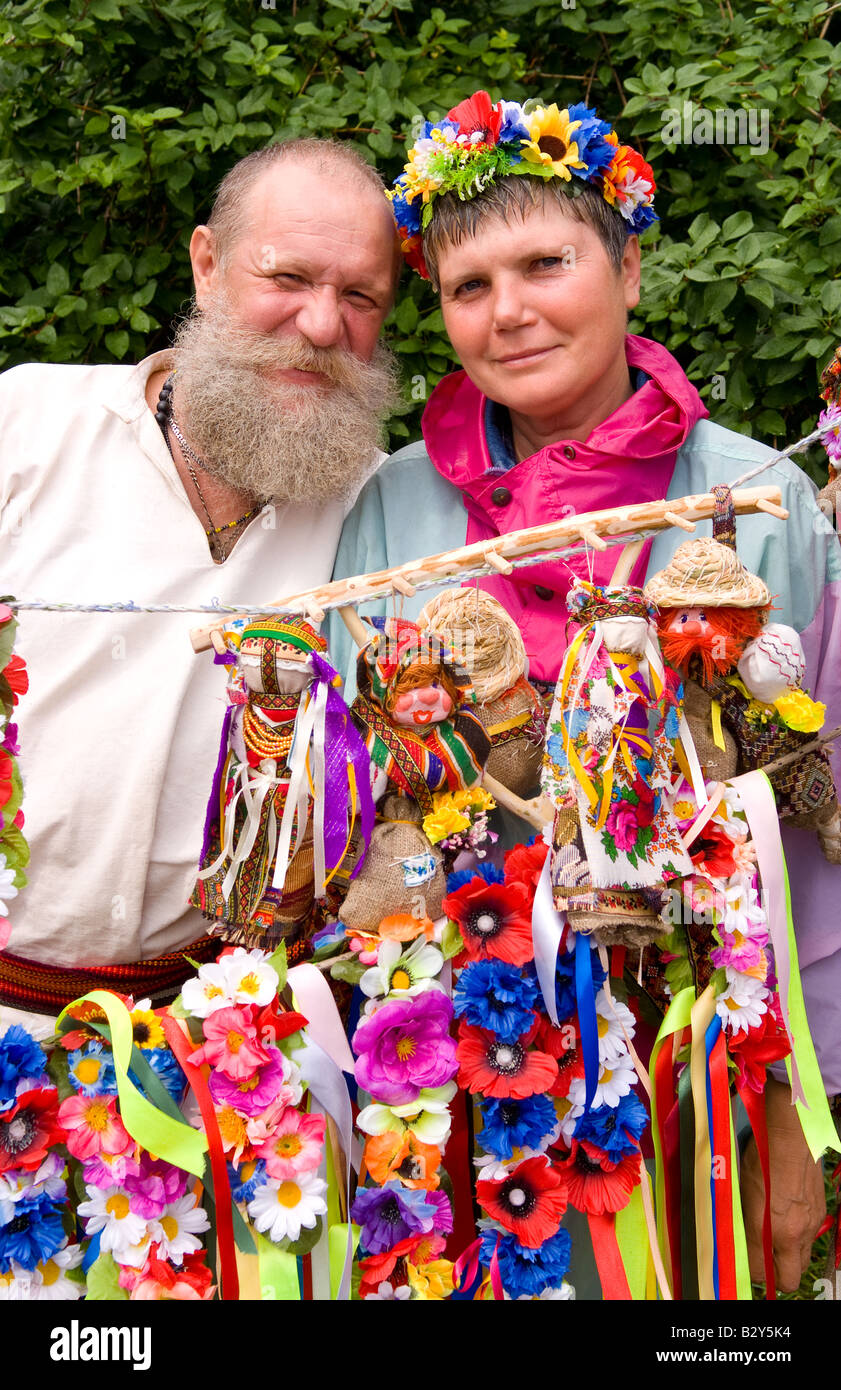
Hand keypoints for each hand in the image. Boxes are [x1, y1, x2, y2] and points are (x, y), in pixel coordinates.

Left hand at [740, 1076, 826, 1291]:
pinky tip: (788, 1219)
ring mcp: (809, 1226)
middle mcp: (791, 1234)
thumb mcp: (740, 1188)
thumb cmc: (759, 1156)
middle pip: (788, 1279)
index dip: (750, 1273)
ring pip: (803, 1261)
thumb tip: (734, 1234)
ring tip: (775, 1243)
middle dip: (776, 1277)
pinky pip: (811, 1239)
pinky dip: (800, 1238)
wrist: (792, 1136)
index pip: (760, 1273)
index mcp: (767, 1229)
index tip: (745, 1265)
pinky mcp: (819, 1214)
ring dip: (790, 1259)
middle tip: (764, 1263)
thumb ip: (740, 1218)